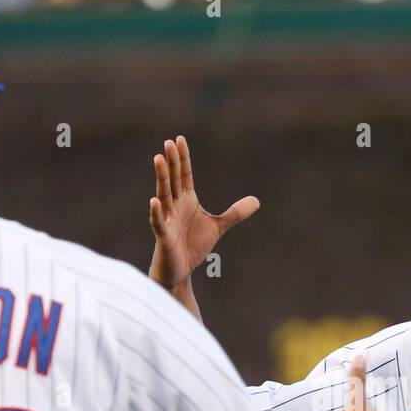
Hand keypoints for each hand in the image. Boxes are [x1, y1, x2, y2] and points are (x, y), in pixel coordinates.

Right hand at [149, 135, 259, 289]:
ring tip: (158, 159)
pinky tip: (154, 201)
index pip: (184, 175)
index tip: (179, 139)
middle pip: (172, 180)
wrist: (180, 271)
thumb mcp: (218, 227)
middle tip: (168, 142)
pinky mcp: (163, 237)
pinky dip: (156, 213)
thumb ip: (234, 213)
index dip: (183, 158)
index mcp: (186, 201)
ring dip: (161, 178)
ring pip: (163, 195)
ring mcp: (167, 220)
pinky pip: (158, 223)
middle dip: (172, 162)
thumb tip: (256, 201)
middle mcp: (174, 207)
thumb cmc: (193, 246)